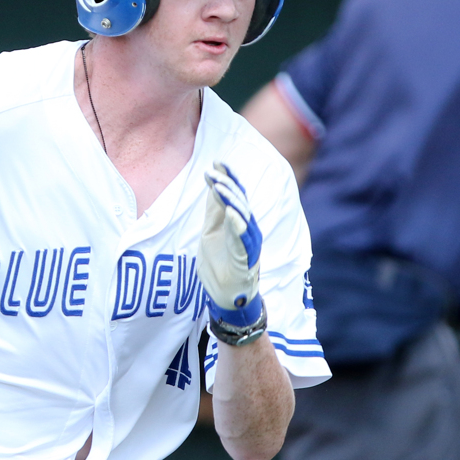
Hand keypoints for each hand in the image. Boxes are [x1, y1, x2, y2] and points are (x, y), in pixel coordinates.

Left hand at [197, 162, 263, 327]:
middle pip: (241, 201)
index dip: (228, 178)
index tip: (216, 163)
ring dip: (232, 200)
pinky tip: (231, 211)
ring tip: (220, 186)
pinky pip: (243, 238)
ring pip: (244, 216)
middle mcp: (247, 230)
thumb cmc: (219, 265)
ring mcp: (248, 243)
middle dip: (228, 184)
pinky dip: (238, 224)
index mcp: (238, 223)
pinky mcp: (247, 258)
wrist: (224, 296)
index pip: (235, 195)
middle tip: (214, 171)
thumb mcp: (210, 231)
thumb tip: (213, 185)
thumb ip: (214, 211)